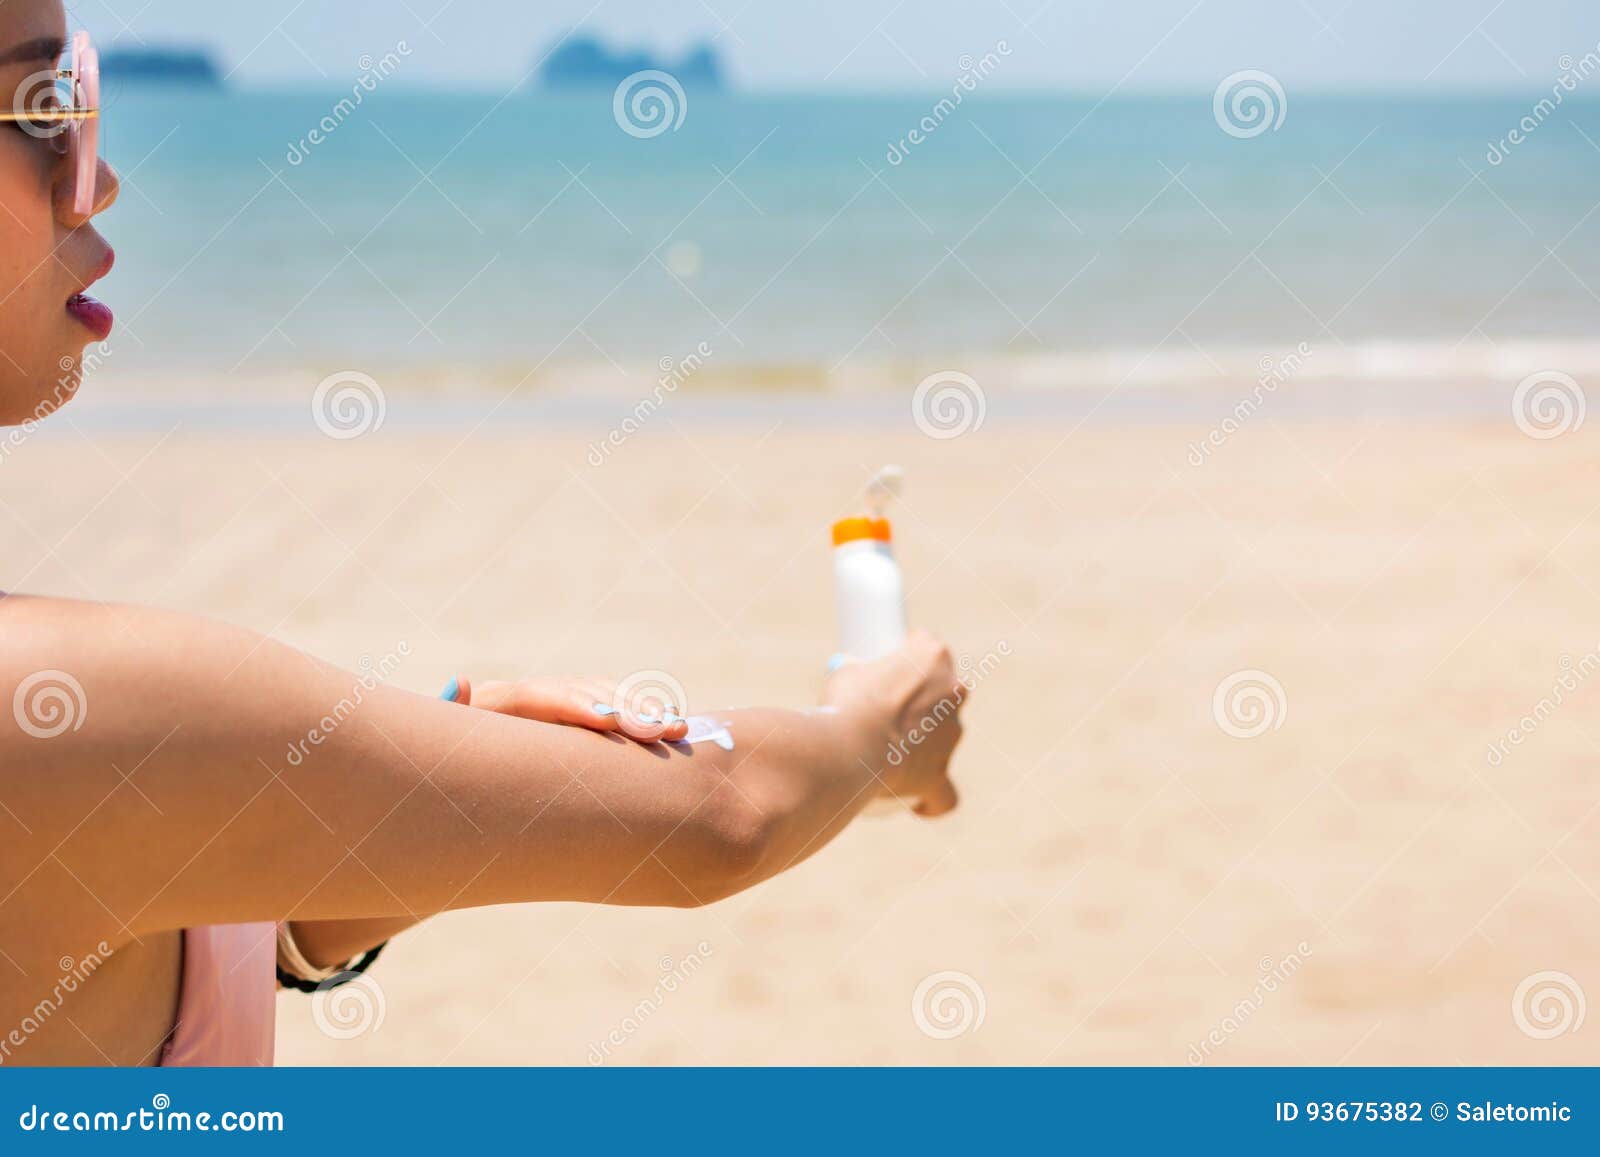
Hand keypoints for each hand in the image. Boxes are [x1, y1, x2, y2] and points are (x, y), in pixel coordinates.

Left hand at [442, 675, 690, 742]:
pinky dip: (647, 717)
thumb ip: (453, 712)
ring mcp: (566, 701)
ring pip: (611, 697)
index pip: (546, 696)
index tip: (608, 721)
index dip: (577, 704)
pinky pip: (619, 709)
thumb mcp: (447, 739)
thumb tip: (460, 682)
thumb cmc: (457, 752)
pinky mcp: (584, 716)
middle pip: (588, 693)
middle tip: (661, 730)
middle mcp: (543, 694)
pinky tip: (675, 730)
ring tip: (677, 729)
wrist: (469, 747)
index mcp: (507, 701)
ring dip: (645, 712)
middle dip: (626, 710)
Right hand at [821, 629, 965, 817]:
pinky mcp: (940, 774)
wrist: (846, 750)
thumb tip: (853, 674)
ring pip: (946, 736)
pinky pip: (945, 792)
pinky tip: (920, 801)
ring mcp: (951, 735)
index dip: (908, 654)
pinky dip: (932, 797)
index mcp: (932, 656)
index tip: (891, 665)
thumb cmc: (842, 704)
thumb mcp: (845, 673)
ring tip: (889, 752)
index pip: (926, 646)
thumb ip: (858, 671)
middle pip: (943, 690)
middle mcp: (952, 692)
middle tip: (889, 708)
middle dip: (922, 698)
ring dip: (925, 742)